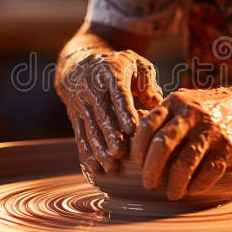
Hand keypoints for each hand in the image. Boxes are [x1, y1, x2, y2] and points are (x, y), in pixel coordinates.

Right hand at [58, 50, 162, 171]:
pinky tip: (95, 167)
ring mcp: (81, 103)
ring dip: (98, 148)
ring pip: (89, 128)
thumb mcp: (135, 64)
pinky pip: (79, 135)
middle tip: (120, 153)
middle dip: (110, 135)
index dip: (123, 111)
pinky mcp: (74, 116)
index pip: (118, 93)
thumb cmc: (116, 66)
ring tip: (110, 165)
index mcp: (111, 73)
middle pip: (101, 114)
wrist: (78, 64)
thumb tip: (157, 103)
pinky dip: (86, 152)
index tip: (132, 129)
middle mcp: (93, 88)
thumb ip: (148, 81)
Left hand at [131, 87, 231, 199]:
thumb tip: (129, 136)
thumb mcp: (183, 103)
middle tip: (149, 184)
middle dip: (151, 170)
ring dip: (174, 184)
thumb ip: (160, 116)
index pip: (147, 125)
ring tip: (171, 193)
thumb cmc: (208, 109)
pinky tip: (191, 189)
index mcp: (176, 102)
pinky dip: (196, 185)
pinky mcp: (227, 147)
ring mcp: (211, 131)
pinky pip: (207, 173)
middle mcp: (192, 114)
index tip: (137, 163)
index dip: (138, 148)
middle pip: (162, 146)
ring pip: (184, 164)